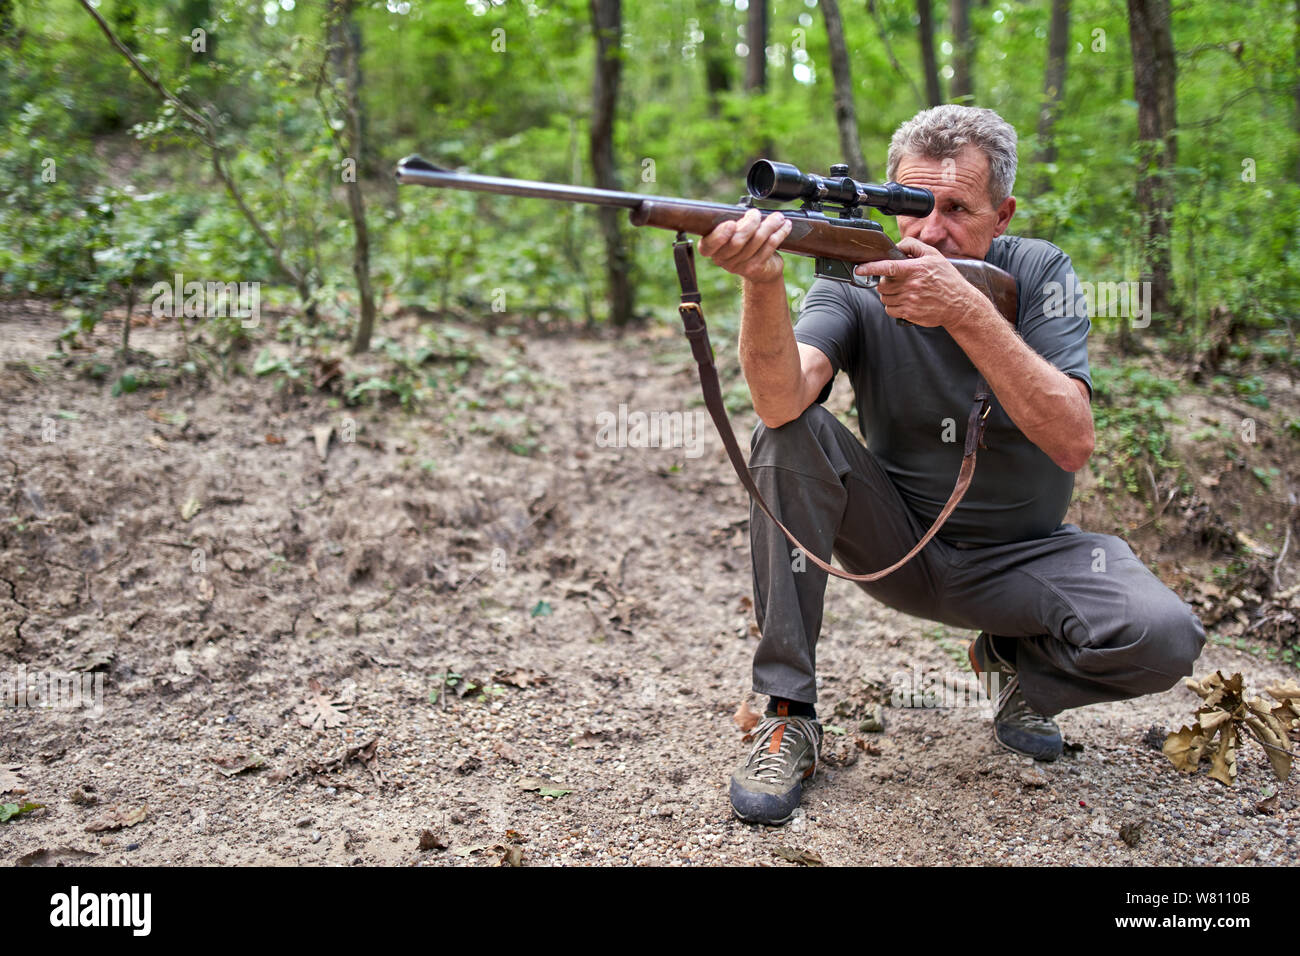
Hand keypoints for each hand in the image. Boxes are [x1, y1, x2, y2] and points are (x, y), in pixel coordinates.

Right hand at [698, 208, 792, 284]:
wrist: (760, 271)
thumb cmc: (745, 245)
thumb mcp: (734, 234)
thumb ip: (735, 224)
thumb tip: (748, 213)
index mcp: (712, 250)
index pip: (708, 245)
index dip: (719, 235)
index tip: (731, 223)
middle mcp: (723, 260)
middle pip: (737, 241)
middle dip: (750, 223)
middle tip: (756, 214)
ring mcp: (739, 267)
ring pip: (756, 241)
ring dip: (769, 225)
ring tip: (778, 217)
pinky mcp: (756, 268)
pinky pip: (769, 246)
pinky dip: (779, 233)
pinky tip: (785, 226)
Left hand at [853, 236, 975, 329]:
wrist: (959, 304)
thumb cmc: (947, 279)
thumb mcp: (934, 256)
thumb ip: (913, 246)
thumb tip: (896, 247)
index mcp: (915, 269)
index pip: (888, 267)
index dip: (870, 268)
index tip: (859, 269)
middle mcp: (911, 285)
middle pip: (883, 284)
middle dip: (885, 282)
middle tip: (896, 281)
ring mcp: (909, 301)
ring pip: (884, 298)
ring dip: (889, 294)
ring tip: (903, 291)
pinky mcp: (909, 313)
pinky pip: (889, 310)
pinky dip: (892, 306)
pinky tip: (904, 301)